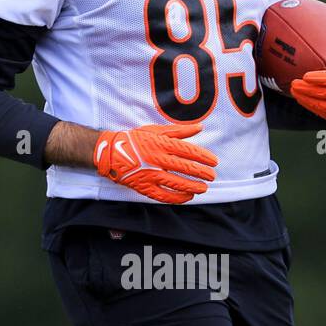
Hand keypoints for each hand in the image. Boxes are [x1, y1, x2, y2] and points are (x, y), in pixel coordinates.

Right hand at [94, 122, 217, 203]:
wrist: (111, 153)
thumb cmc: (135, 140)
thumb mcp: (156, 130)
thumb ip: (179, 130)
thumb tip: (200, 127)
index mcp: (161, 143)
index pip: (188, 151)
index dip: (204, 157)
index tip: (214, 162)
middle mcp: (157, 159)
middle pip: (186, 168)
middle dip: (202, 173)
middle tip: (212, 176)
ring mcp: (151, 174)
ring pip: (177, 183)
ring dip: (193, 187)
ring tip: (204, 188)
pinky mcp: (144, 187)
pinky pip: (164, 195)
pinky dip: (178, 198)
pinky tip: (188, 196)